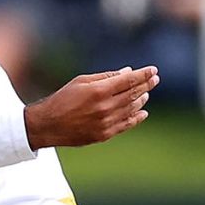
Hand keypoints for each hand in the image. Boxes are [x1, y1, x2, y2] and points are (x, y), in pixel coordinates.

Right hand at [25, 65, 158, 149]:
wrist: (48, 125)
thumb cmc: (63, 99)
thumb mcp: (81, 81)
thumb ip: (106, 77)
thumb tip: (126, 72)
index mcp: (98, 91)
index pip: (128, 80)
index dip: (142, 75)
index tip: (153, 70)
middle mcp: (105, 107)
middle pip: (133, 94)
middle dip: (146, 85)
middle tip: (155, 79)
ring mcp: (106, 122)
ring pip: (131, 109)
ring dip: (141, 100)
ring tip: (146, 93)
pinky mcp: (105, 134)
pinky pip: (126, 125)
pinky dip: (136, 118)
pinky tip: (143, 112)